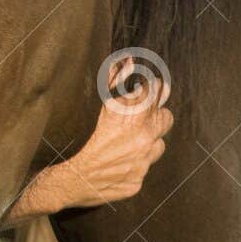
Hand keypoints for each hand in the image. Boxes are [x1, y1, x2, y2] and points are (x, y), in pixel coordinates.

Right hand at [53, 59, 173, 209]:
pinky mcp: (139, 181)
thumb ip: (116, 81)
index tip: (147, 87)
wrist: (74, 178)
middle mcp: (143, 138)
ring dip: (148, 141)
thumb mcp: (101, 104)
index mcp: (133, 117)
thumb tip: (130, 60)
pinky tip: (121, 161)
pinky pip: (146, 167)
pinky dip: (136, 162)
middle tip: (141, 115)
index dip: (152, 88)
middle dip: (155, 114)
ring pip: (159, 144)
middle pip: (166, 118)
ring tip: (129, 141)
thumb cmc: (85, 138)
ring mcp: (144, 162)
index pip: (156, 92)